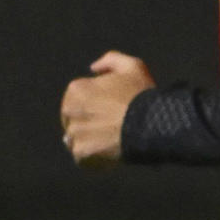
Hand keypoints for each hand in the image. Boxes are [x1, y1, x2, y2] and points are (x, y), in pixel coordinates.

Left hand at [59, 52, 150, 167]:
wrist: (151, 124)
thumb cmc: (141, 95)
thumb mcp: (132, 66)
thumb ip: (111, 60)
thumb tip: (94, 67)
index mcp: (76, 90)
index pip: (80, 99)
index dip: (98, 105)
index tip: (114, 110)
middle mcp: (69, 110)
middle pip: (75, 120)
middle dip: (90, 123)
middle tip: (113, 127)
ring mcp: (74, 133)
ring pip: (78, 140)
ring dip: (91, 142)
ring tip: (112, 143)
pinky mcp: (81, 153)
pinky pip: (84, 159)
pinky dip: (95, 160)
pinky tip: (111, 156)